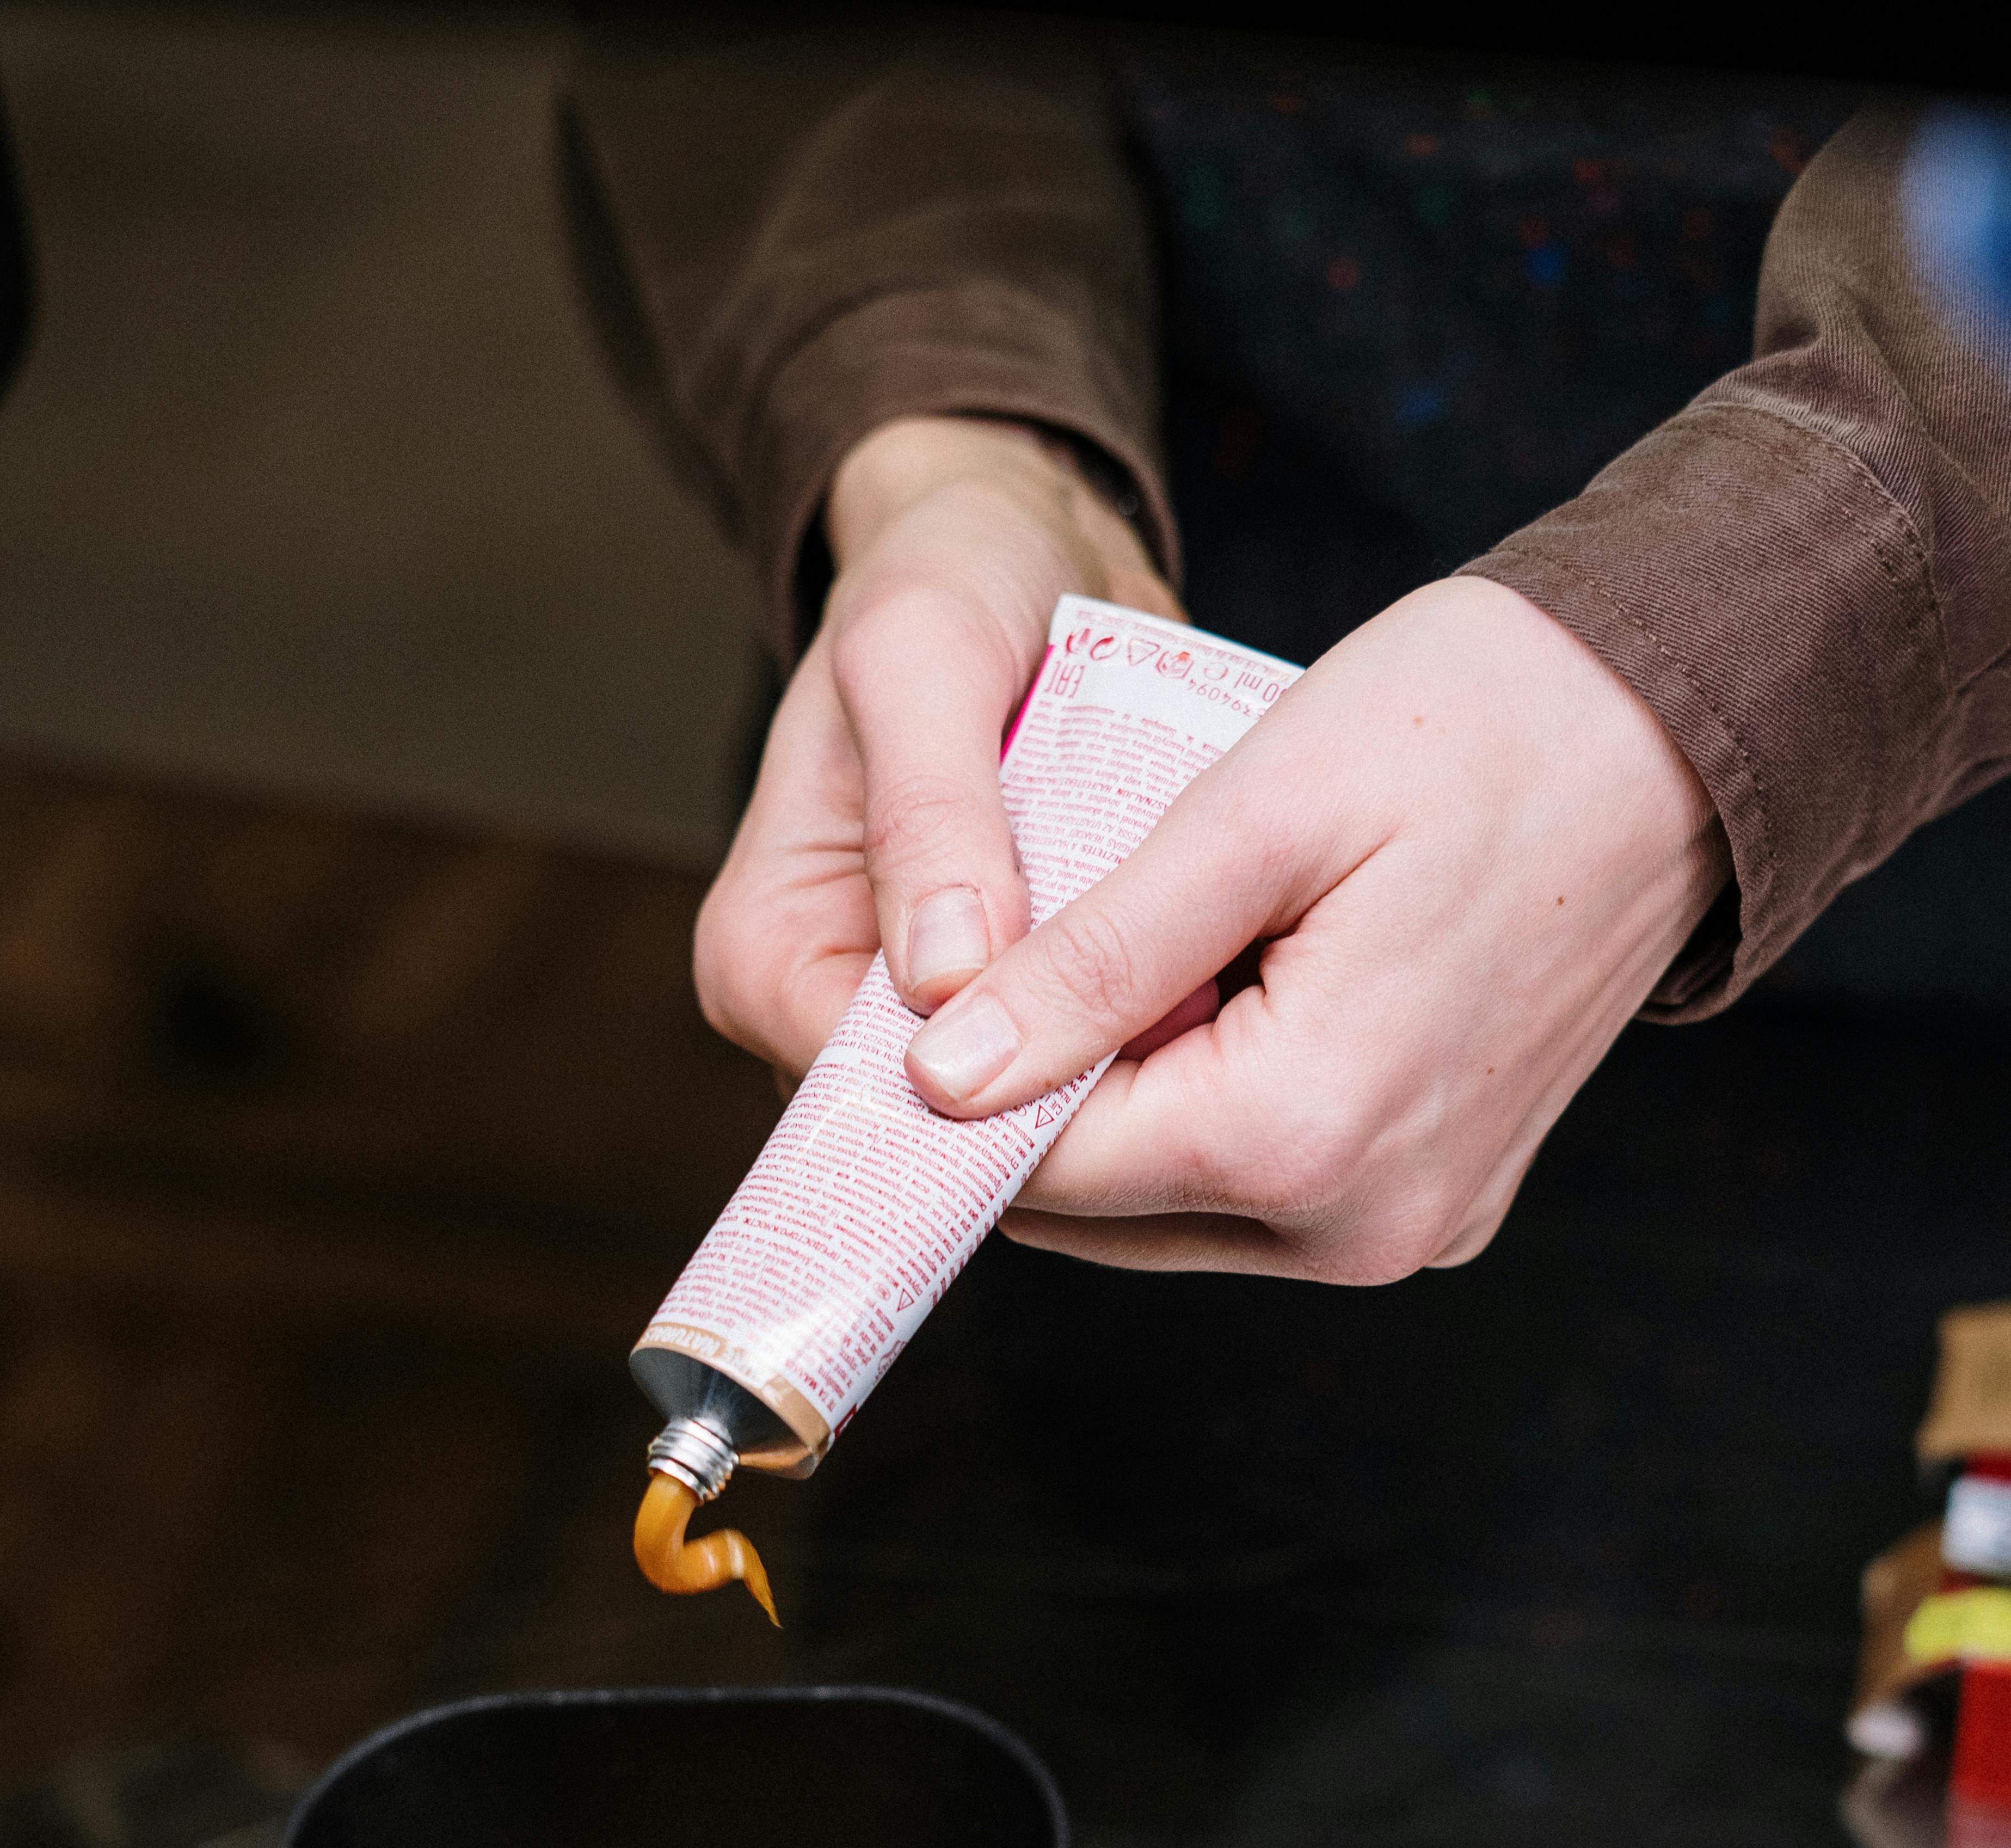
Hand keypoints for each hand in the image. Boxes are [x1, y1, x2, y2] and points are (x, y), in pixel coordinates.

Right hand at [693, 416, 1180, 1079]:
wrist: (1018, 546)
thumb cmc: (946, 579)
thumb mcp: (923, 655)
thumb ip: (929, 812)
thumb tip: (944, 979)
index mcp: (766, 957)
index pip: (874, 1090)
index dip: (1000, 1091)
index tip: (1126, 1047)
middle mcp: (828, 1010)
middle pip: (954, 1115)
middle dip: (1071, 1081)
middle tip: (1204, 1018)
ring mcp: (925, 1016)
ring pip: (1033, 1093)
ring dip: (1123, 1054)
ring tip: (1221, 989)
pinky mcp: (1009, 999)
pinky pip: (1082, 1048)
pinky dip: (1146, 1019)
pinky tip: (1217, 979)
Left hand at [901, 577, 1728, 1278]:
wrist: (1683, 730)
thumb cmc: (1482, 725)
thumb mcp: (1257, 812)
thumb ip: (1093, 962)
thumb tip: (945, 1075)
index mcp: (1307, 1136)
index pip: (1046, 1164)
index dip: (955, 1081)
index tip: (911, 989)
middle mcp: (1363, 1225)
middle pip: (1103, 1208)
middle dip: (1033, 1098)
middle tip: (1005, 956)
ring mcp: (1409, 1227)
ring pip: (1173, 1209)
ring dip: (1118, 1105)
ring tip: (1122, 957)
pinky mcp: (1437, 1205)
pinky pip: (1262, 1190)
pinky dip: (1205, 1110)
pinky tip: (1217, 992)